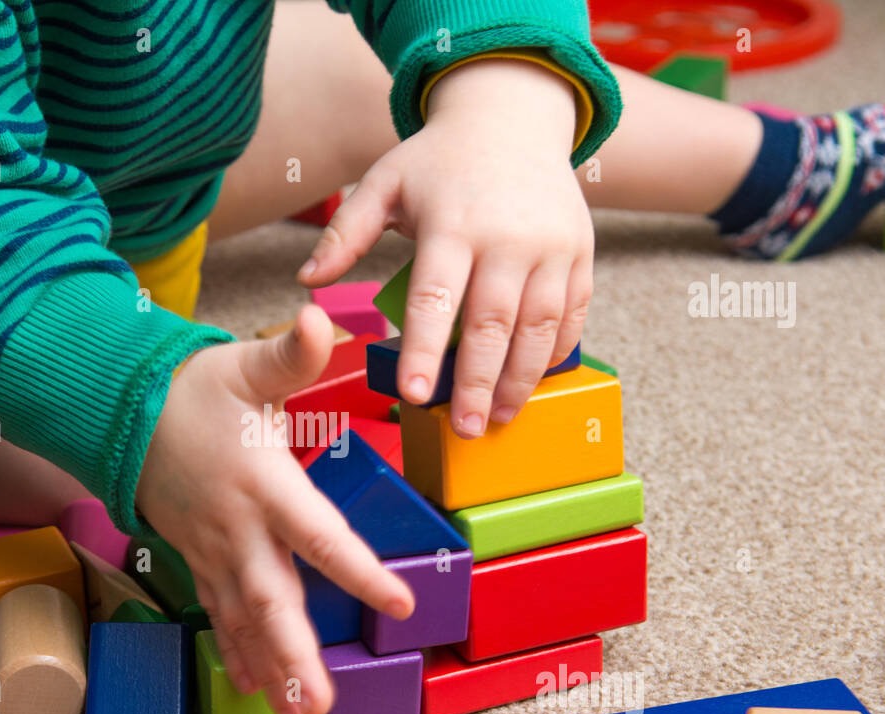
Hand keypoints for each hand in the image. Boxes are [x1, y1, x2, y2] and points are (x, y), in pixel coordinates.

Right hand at [136, 305, 414, 713]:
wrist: (121, 412)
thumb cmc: (191, 391)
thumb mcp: (243, 365)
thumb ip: (289, 354)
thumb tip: (322, 318)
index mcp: (261, 483)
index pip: (316, 534)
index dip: (358, 569)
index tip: (399, 601)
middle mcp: (237, 529)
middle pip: (269, 600)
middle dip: (292, 655)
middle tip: (317, 705)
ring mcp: (213, 552)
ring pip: (242, 620)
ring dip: (268, 670)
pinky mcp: (198, 560)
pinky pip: (219, 615)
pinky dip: (236, 653)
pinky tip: (254, 689)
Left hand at [299, 58, 592, 435]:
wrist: (513, 113)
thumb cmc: (438, 160)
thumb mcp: (384, 182)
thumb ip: (345, 233)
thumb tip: (305, 280)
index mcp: (452, 225)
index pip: (438, 299)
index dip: (427, 350)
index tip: (416, 394)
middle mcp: (507, 239)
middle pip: (493, 325)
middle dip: (479, 384)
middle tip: (466, 429)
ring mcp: (551, 247)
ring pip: (539, 327)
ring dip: (521, 380)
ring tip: (500, 418)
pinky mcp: (579, 253)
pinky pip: (571, 314)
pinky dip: (555, 353)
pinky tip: (534, 382)